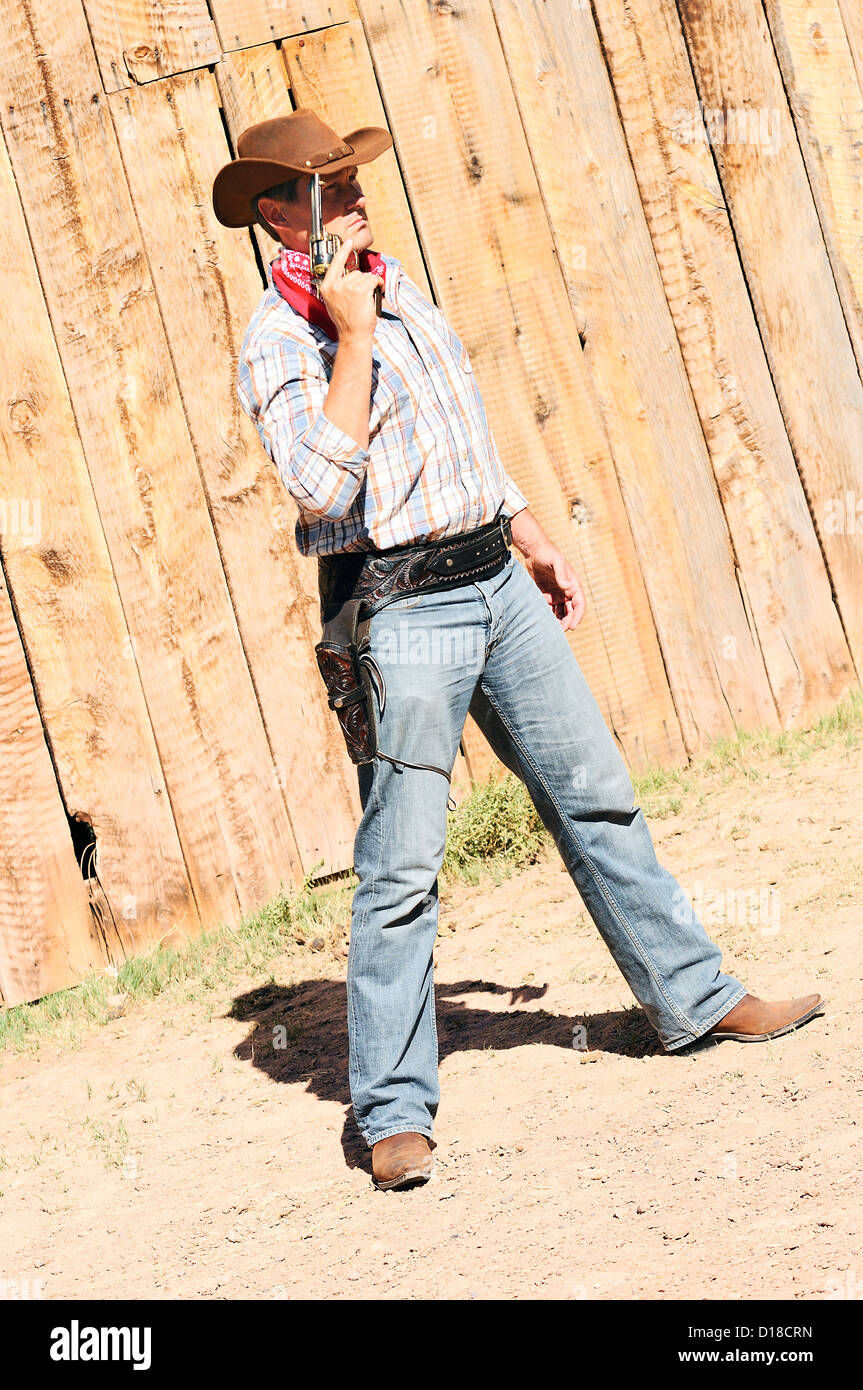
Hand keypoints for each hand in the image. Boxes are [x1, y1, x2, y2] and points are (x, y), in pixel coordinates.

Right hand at [318, 237, 383, 340]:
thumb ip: (337, 289)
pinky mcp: (360, 290)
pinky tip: (378, 293)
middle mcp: (335, 285)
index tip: (349, 242)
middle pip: (355, 272)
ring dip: (372, 285)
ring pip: (365, 276)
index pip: (335, 264)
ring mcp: (347, 286)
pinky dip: (379, 285)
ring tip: (369, 299)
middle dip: (363, 282)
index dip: (343, 252)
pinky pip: (374, 279)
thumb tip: (347, 278)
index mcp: (326, 287)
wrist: (353, 335)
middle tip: (363, 298)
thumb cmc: (347, 322)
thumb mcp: (334, 303)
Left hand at [509, 508, 585, 630]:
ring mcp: (556, 595)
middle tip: (560, 631)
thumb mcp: (555, 561)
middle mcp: (566, 592)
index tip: (572, 626)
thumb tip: (566, 587)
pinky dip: (547, 616)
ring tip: (551, 630)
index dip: (578, 616)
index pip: (580, 603)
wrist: (533, 551)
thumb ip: (561, 573)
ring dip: (558, 621)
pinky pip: (548, 610)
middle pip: (570, 611)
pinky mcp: (546, 596)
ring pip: (560, 613)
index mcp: (573, 585)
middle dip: (567, 622)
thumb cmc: (547, 553)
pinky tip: (542, 622)